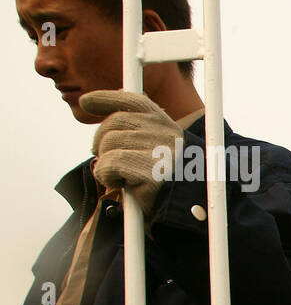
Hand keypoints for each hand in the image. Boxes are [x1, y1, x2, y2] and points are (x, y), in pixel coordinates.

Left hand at [81, 90, 181, 216]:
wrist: (191, 206)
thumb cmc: (169, 181)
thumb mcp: (156, 148)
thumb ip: (136, 128)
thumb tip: (104, 103)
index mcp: (165, 123)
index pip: (132, 101)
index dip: (104, 99)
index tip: (86, 102)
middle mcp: (163, 131)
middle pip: (113, 123)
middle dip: (101, 142)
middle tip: (107, 161)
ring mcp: (157, 148)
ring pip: (107, 144)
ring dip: (106, 163)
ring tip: (122, 177)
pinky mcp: (148, 169)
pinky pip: (108, 164)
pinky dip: (106, 176)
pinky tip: (121, 184)